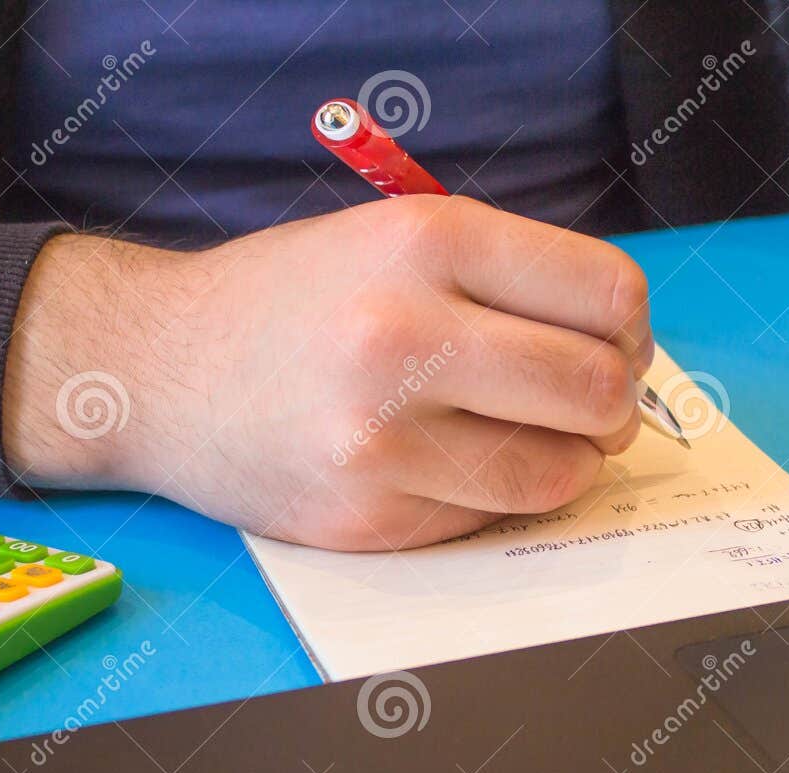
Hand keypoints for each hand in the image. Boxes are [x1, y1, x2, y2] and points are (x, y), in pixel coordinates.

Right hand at [3, 196, 652, 548]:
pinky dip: (495, 498)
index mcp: (425, 241)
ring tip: (520, 438)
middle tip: (581, 407)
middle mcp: (403, 334)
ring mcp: (382, 436)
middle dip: (611, 407)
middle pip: (597, 389)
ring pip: (560, 471)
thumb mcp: (393, 239)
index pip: (607, 294)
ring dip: (564, 463)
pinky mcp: (367, 515)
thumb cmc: (293, 302)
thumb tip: (627, 352)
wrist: (157, 369)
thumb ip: (510, 279)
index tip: (613, 348)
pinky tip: (449, 465)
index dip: (630, 331)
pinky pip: (493, 517)